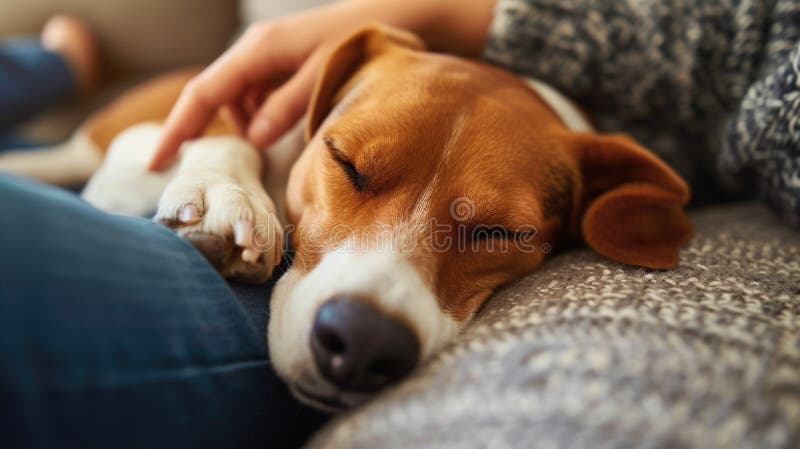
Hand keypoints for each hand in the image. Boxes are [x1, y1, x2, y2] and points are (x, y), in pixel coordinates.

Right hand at [148, 0, 495, 170]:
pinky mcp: (284, 64)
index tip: (157, 163)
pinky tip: (292, 121)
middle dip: (220, 130)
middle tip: (243, 160)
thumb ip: (288, 107)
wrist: (396, 12)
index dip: (178, 130)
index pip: (203, 94)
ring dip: (252, 124)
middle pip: (217, 97)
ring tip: (285, 134)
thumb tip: (257, 137)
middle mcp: (257, 49)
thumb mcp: (325, 79)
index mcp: (259, 50)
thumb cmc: (361, 42)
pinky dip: (268, 114)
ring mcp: (270, 56)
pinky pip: (261, 95)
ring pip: (241, 100)